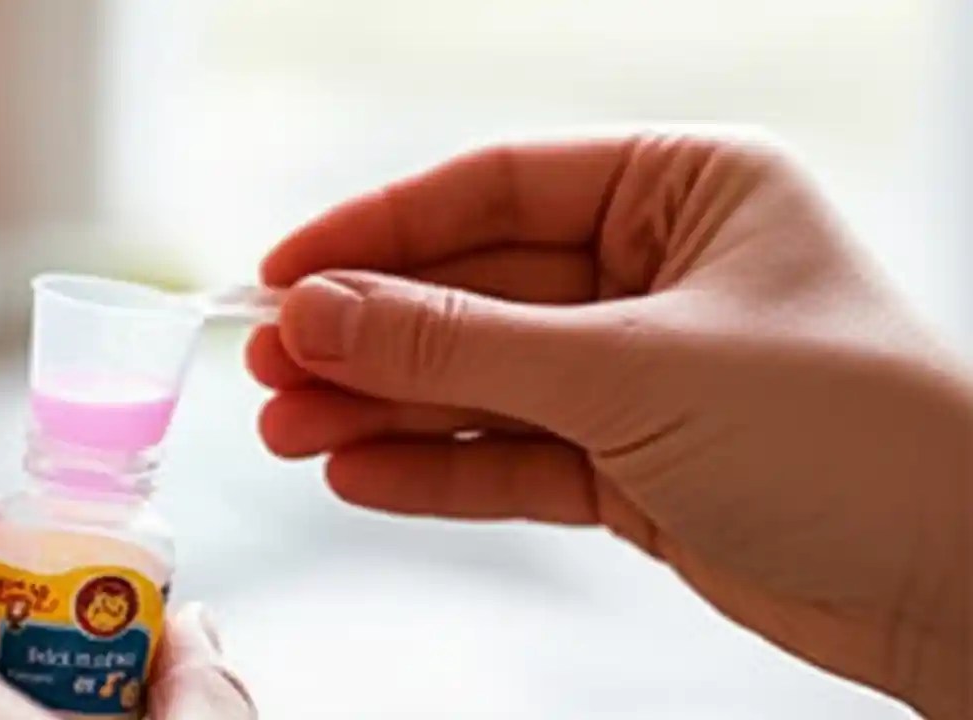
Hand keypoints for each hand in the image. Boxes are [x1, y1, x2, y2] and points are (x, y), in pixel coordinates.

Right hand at [248, 133, 971, 717]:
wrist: (959, 586)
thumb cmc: (847, 432)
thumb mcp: (630, 368)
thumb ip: (462, 343)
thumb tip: (319, 309)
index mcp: (683, 189)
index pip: (496, 188)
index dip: (379, 227)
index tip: (283, 268)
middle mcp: (656, 272)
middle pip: (475, 292)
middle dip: (370, 334)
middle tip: (268, 364)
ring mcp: (640, 373)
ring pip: (482, 380)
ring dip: (384, 405)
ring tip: (286, 428)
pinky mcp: (633, 464)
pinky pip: (513, 456)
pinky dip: (438, 468)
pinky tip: (357, 472)